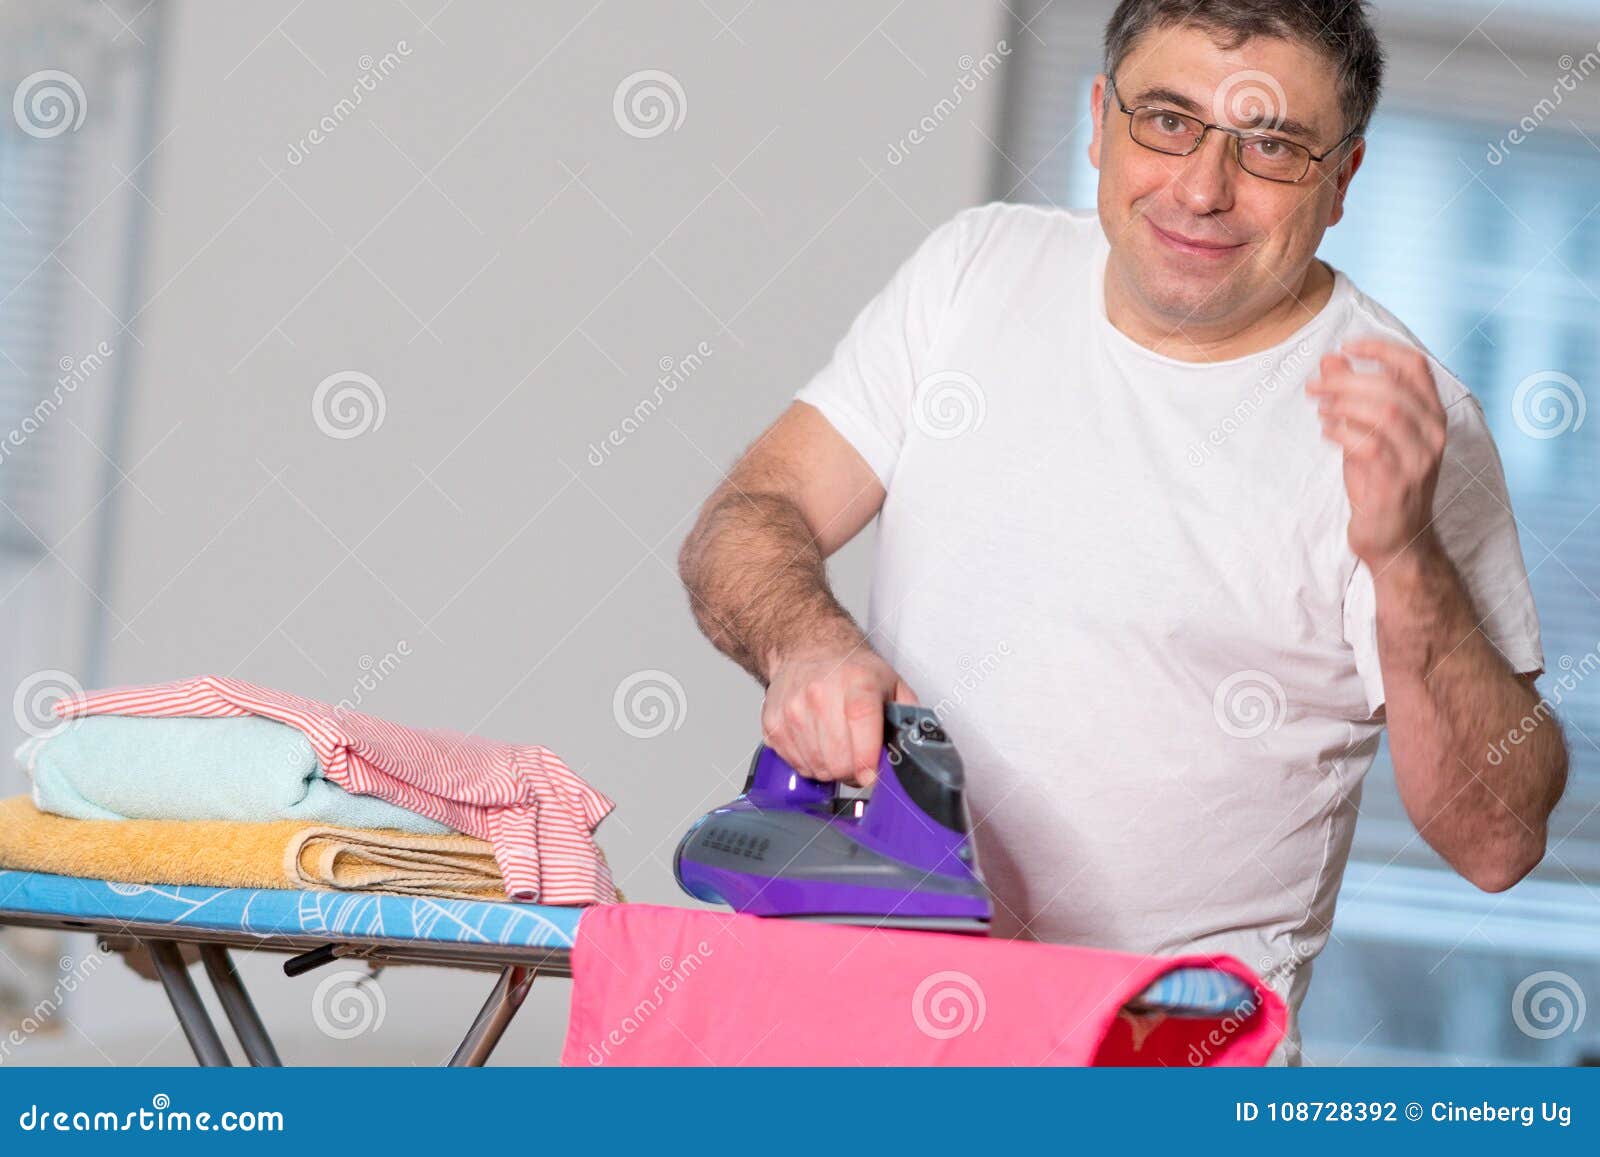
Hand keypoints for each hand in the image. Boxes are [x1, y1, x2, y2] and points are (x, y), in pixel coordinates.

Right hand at [761, 644, 917, 786]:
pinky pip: (796, 764)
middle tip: (858, 762)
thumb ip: (909, 717)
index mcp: (857, 682)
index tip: (872, 774)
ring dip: (831, 769)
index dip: (867, 760)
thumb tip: (920, 752)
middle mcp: (820, 694)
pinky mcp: (773, 724)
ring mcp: (793, 710)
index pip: (860, 725)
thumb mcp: (891, 683)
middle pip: (837, 759)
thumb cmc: (851, 670)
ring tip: (838, 749)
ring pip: (817, 767)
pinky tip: (817, 745)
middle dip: (852, 771)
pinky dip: (810, 764)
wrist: (807, 649)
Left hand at [1307, 338, 1446, 570]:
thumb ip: (1353, 398)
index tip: (1345, 346)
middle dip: (1346, 380)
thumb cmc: (1381, 484)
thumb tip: (1330, 361)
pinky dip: (1343, 432)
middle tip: (1313, 385)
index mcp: (1432, 416)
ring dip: (1343, 403)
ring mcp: (1418, 460)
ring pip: (1385, 412)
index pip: (1415, 367)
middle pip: (1392, 387)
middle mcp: (1432, 435)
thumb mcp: (1367, 434)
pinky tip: (1327, 431)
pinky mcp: (1396, 483)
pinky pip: (1370, 445)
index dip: (1380, 349)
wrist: (1396, 541)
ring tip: (1319, 408)